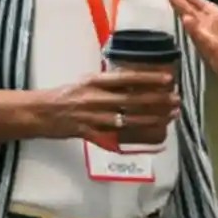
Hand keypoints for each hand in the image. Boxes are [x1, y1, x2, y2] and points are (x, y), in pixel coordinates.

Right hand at [39, 70, 179, 144]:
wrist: (41, 112)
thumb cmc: (65, 95)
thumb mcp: (86, 82)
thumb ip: (108, 83)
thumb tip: (134, 81)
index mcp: (95, 82)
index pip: (127, 78)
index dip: (149, 78)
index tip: (168, 79)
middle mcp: (96, 98)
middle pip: (133, 100)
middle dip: (157, 101)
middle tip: (176, 100)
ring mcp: (93, 118)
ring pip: (129, 119)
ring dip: (152, 118)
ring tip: (170, 116)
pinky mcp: (90, 134)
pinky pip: (115, 138)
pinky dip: (133, 139)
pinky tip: (150, 139)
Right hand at [161, 0, 217, 95]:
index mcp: (216, 16)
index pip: (195, 0)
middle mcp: (208, 27)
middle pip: (188, 9)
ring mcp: (209, 40)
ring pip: (193, 25)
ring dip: (183, 12)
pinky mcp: (215, 55)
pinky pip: (205, 41)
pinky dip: (197, 32)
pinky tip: (189, 22)